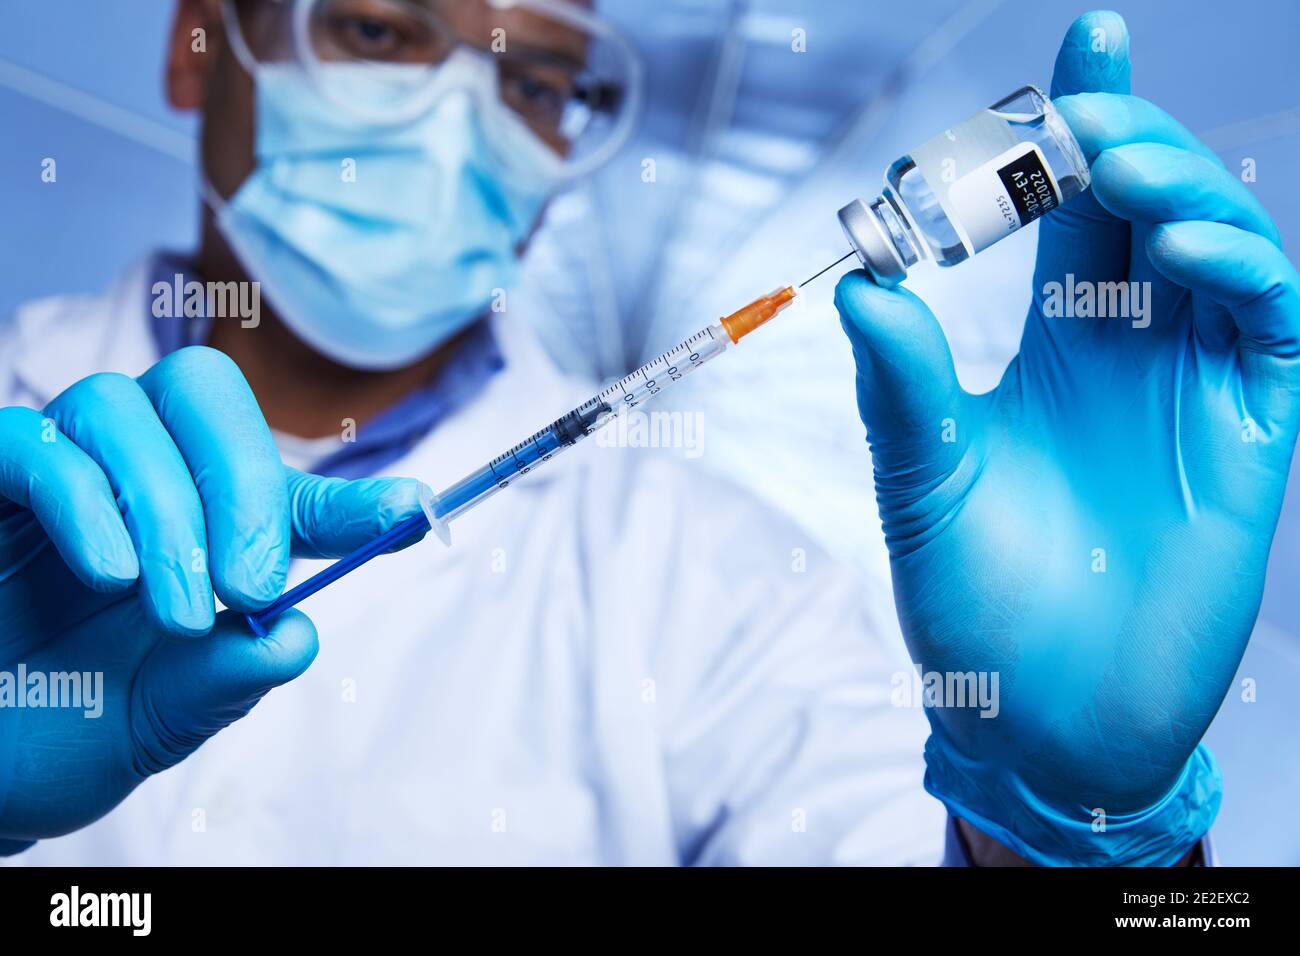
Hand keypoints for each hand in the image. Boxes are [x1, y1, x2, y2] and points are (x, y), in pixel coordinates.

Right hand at [0, 346, 429, 843]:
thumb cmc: (58, 729)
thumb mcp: (160, 719)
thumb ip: (226, 677)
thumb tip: (298, 636)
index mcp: (195, 530)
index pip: (285, 491)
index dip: (350, 499)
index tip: (410, 512)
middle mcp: (131, 478)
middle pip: (203, 394)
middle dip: (244, 484)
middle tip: (251, 582)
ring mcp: (55, 469)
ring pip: (124, 408)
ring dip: (165, 508)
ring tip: (173, 606)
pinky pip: (33, 444)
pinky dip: (83, 501)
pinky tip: (110, 574)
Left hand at [834, 11, 1298, 863]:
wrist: (1037, 722)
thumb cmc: (974, 605)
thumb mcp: (921, 483)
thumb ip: (899, 389)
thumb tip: (858, 284)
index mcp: (1054, 346)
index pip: (1074, 208)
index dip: (1080, 123)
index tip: (1076, 43)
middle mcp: (1130, 350)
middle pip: (1149, 203)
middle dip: (1127, 134)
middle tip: (1080, 102)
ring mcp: (1194, 386)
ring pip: (1220, 245)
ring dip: (1182, 190)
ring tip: (1123, 169)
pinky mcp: (1247, 432)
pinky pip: (1271, 324)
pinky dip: (1241, 272)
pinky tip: (1185, 253)